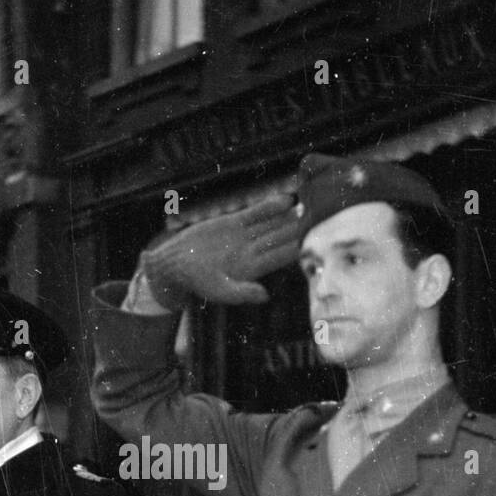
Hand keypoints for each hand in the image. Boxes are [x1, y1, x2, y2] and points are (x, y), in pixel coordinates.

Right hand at [141, 194, 301, 308]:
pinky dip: (269, 206)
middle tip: (319, 220)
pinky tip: (286, 199)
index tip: (312, 242)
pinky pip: (255, 213)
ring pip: (271, 224)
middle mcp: (253, 252)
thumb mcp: (219, 291)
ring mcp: (245, 236)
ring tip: (309, 207)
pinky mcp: (233, 223)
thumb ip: (242, 293)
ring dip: (289, 216)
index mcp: (253, 269)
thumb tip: (265, 296)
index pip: (280, 257)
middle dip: (298, 230)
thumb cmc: (197, 283)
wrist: (176, 266)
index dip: (296, 249)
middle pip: (280, 238)